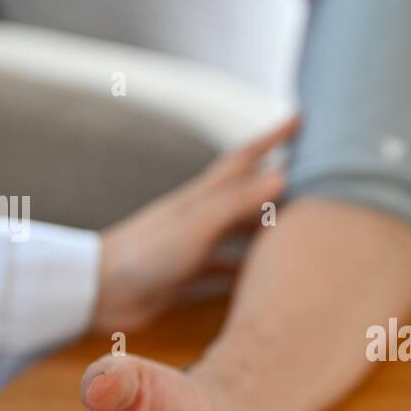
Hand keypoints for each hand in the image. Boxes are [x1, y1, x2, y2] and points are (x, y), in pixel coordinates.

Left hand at [91, 116, 296, 333]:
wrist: (99, 291)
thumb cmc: (145, 254)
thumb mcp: (197, 224)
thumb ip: (237, 202)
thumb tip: (282, 176)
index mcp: (203, 196)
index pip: (245, 159)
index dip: (272, 138)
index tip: (299, 119)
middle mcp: (202, 215)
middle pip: (248, 193)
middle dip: (278, 182)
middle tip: (312, 179)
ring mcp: (195, 243)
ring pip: (240, 230)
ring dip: (266, 227)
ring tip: (299, 229)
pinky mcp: (188, 272)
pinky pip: (227, 266)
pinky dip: (248, 268)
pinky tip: (263, 276)